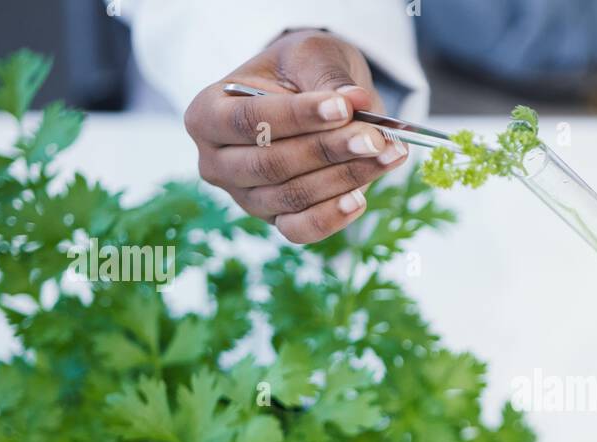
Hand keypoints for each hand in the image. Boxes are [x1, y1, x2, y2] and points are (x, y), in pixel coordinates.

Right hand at [184, 29, 409, 242]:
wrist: (310, 97)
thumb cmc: (298, 71)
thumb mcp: (309, 56)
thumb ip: (327, 78)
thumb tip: (356, 102)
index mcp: (206, 114)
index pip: (250, 120)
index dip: (299, 116)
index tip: (344, 107)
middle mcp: (217, 162)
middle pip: (272, 164)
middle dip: (328, 151)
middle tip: (376, 137)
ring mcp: (245, 197)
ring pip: (291, 197)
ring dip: (345, 178)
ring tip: (389, 154)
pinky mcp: (275, 219)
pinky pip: (300, 229)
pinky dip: (331, 218)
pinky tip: (361, 198)